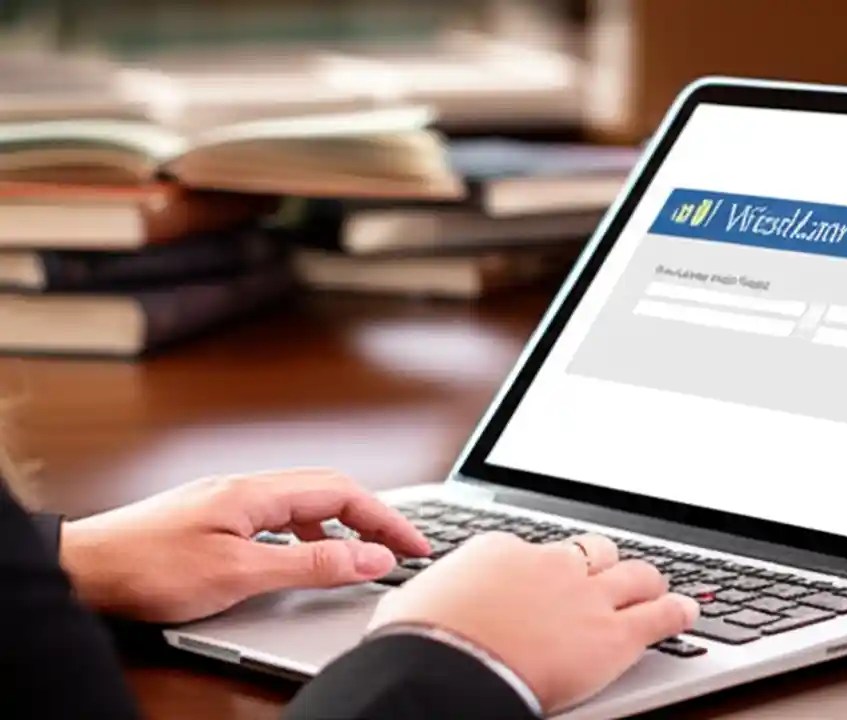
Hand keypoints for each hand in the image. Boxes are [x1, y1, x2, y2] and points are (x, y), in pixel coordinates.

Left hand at [60, 468, 429, 623]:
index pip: (343, 493)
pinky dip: (310, 535)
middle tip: (405, 547)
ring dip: (343, 526)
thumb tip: (369, 557)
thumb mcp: (240, 573)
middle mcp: (246, 487)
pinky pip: (281, 517)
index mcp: (257, 491)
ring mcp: (230, 500)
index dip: (387, 519)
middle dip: (374, 517)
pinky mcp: (216, 517)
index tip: (415, 544)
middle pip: (331, 491)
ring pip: (306, 504)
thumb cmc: (146, 567)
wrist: (82, 567)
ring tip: (365, 557)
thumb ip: (311, 565)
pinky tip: (307, 559)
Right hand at [368, 532, 698, 712]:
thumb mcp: (412, 602)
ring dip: (648, 582)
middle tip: (611, 579)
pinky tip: (689, 611)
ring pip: (635, 575)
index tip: (550, 583)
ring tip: (659, 589)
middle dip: (605, 565)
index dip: (550, 570)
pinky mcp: (613, 635)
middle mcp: (551, 563)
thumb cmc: (419, 641)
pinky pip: (661, 615)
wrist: (445, 668)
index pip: (539, 551)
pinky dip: (678, 611)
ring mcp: (586, 596)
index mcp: (503, 549)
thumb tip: (422, 600)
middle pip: (595, 552)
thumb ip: (434, 594)